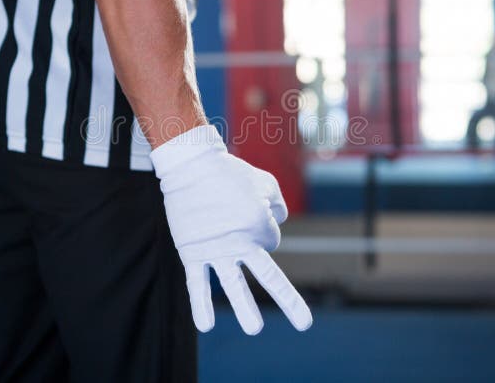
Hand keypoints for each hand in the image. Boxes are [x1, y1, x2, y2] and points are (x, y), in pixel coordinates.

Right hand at [150, 125, 312, 334]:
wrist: (190, 166)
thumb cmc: (230, 173)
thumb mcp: (265, 182)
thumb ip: (278, 205)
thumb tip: (277, 225)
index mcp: (259, 223)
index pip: (272, 240)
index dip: (264, 228)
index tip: (247, 213)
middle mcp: (240, 241)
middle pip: (269, 275)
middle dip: (288, 299)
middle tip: (304, 324)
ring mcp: (216, 250)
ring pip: (234, 285)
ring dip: (245, 308)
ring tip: (255, 329)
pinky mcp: (192, 253)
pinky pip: (196, 283)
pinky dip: (200, 305)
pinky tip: (205, 326)